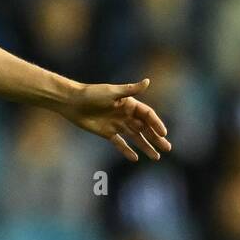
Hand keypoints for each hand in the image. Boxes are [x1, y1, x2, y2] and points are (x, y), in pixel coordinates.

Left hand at [55, 78, 172, 161]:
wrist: (71, 102)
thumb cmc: (91, 94)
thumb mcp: (112, 92)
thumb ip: (130, 90)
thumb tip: (148, 81)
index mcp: (129, 104)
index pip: (147, 115)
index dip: (156, 124)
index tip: (164, 134)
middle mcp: (125, 114)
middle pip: (144, 128)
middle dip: (156, 138)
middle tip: (167, 148)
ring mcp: (116, 124)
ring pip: (135, 137)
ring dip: (145, 146)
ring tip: (156, 157)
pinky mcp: (106, 133)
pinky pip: (119, 143)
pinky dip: (126, 150)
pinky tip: (135, 158)